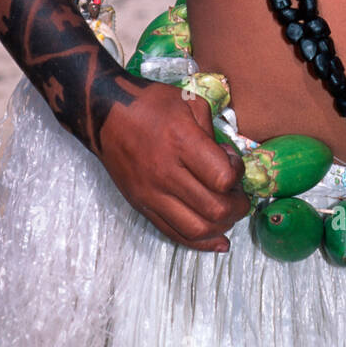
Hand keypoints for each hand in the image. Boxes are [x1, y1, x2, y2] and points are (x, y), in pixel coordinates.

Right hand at [97, 80, 251, 251]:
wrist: (105, 115)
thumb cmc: (150, 104)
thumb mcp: (190, 103)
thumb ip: (213, 132)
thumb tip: (227, 161)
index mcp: (182, 143)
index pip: (222, 178)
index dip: (238, 174)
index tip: (233, 164)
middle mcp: (166, 174)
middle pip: (214, 209)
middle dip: (238, 206)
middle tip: (239, 194)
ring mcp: (152, 194)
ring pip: (196, 230)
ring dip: (222, 227)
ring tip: (229, 214)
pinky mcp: (142, 206)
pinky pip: (173, 234)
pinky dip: (200, 243)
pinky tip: (217, 241)